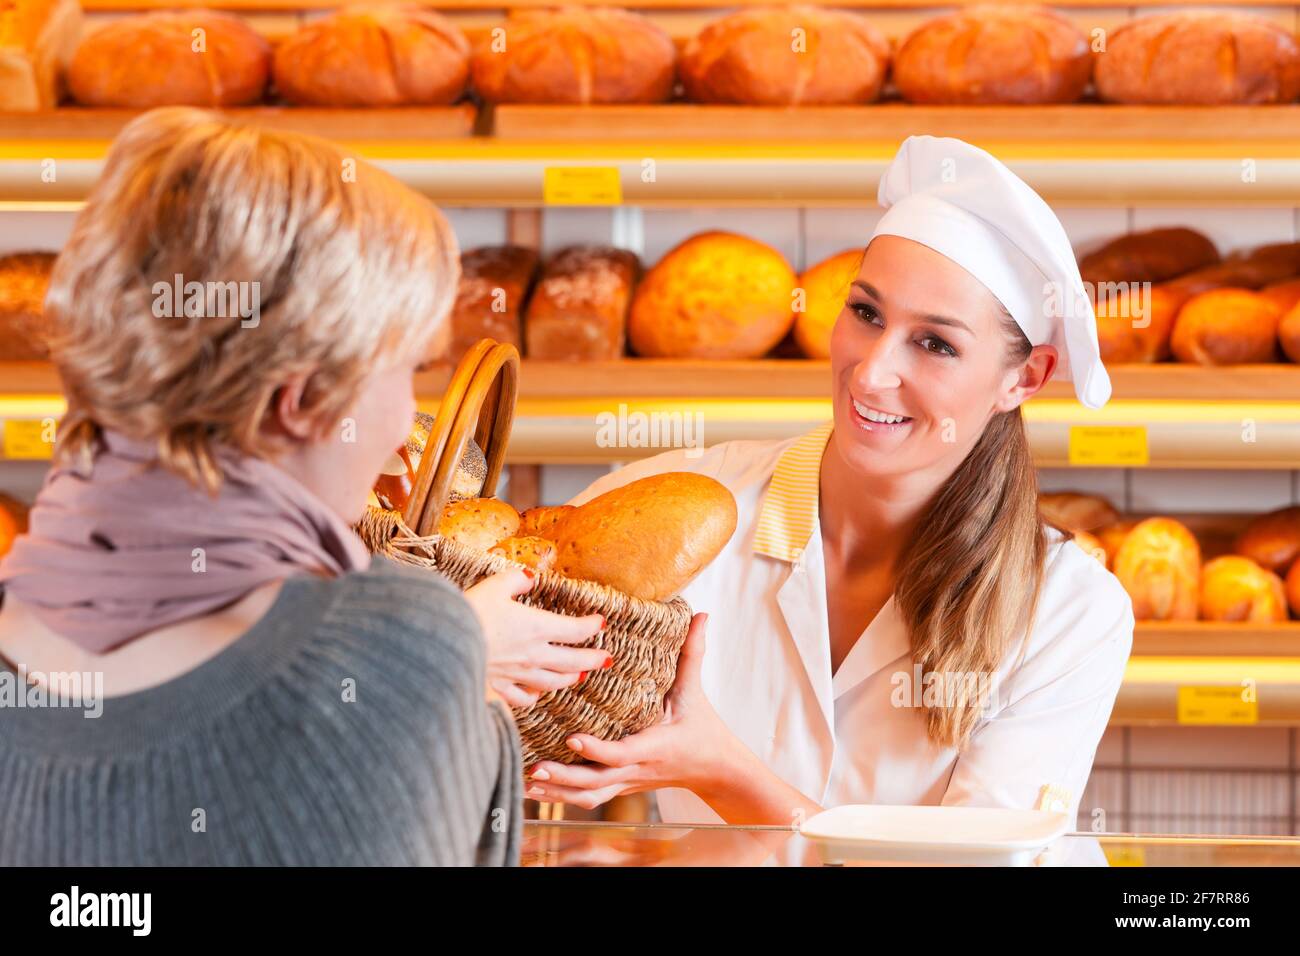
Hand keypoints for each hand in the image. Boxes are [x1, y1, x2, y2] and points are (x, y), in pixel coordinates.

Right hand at [464, 568, 609, 709]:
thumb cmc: (469, 612)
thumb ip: (517, 579)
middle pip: (572, 661)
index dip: (592, 625)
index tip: (601, 622)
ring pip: (553, 682)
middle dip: (592, 659)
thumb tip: (531, 575)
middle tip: (606, 658)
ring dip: (570, 678)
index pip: (576, 630)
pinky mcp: (498, 689)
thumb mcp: (495, 585)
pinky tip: (537, 693)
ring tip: (579, 677)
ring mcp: (516, 675)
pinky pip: (524, 698)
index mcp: (537, 627)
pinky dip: (535, 696)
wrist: (443, 645)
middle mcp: (533, 655)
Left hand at [523, 612, 736, 809]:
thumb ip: (693, 653)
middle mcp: (637, 768)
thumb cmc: (703, 726)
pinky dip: (562, 796)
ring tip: (528, 780)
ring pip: (589, 795)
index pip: (622, 753)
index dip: (597, 749)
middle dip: (565, 777)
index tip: (571, 738)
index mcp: (654, 745)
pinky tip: (537, 787)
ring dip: (558, 791)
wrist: (715, 768)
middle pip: (597, 782)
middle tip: (535, 765)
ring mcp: (627, 781)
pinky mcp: (620, 786)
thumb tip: (700, 616)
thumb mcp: (695, 690)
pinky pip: (589, 798)